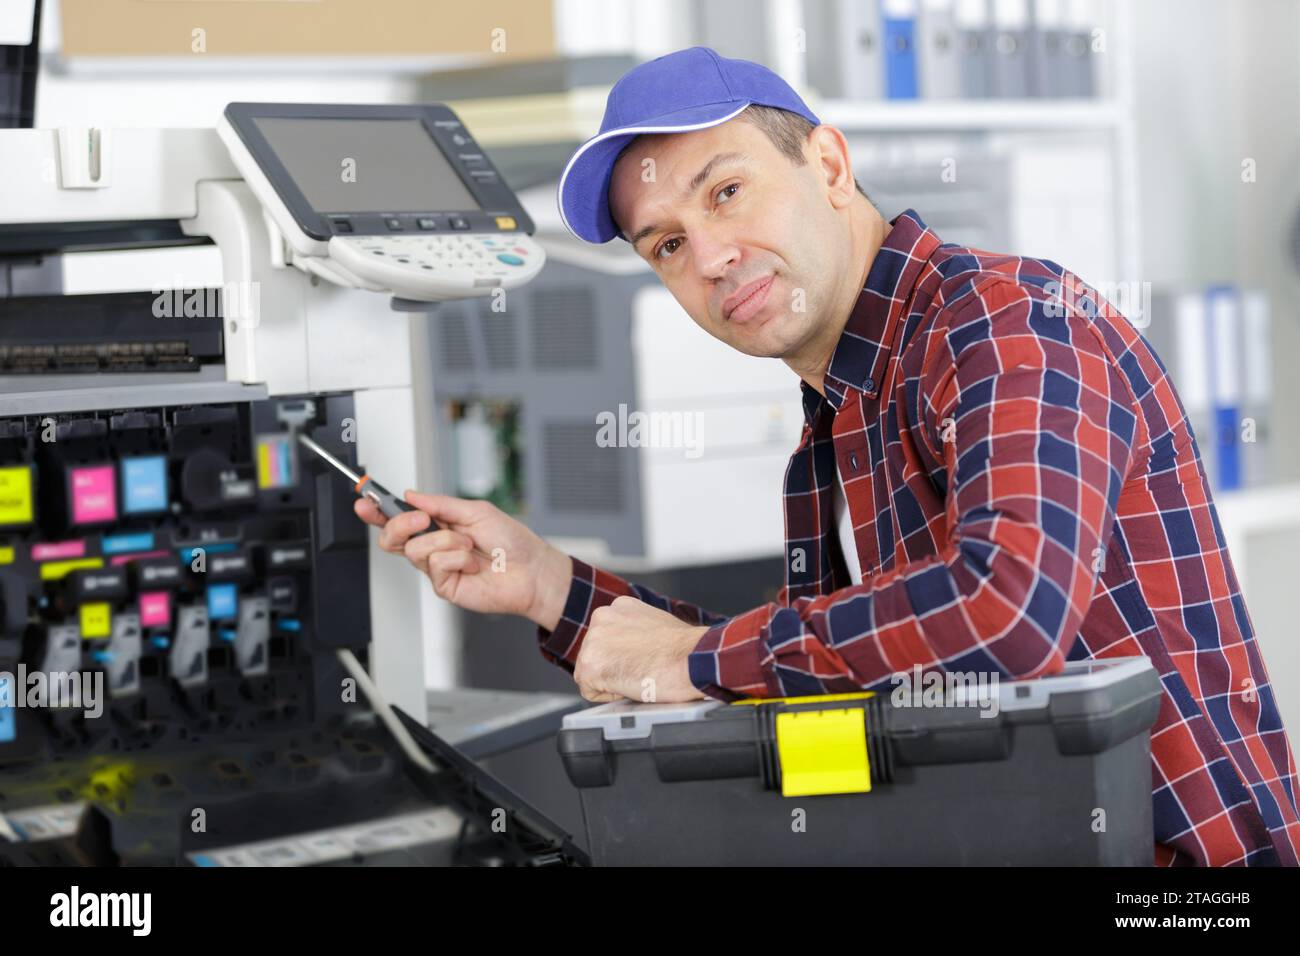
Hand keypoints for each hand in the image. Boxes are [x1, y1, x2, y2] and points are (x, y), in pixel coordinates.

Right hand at [354, 491, 572, 629]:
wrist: (530, 570)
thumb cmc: (511, 541)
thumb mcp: (475, 510)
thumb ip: (440, 504)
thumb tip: (411, 495)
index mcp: (439, 525)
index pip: (400, 518)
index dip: (378, 511)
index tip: (362, 500)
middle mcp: (434, 546)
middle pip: (393, 538)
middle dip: (400, 524)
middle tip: (422, 519)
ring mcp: (437, 567)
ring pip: (414, 550)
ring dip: (446, 542)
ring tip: (469, 546)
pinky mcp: (444, 585)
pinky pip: (435, 565)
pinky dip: (456, 558)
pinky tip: (472, 563)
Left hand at [573, 595, 709, 702]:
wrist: (692, 659)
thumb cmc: (685, 649)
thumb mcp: (656, 625)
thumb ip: (634, 631)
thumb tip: (628, 648)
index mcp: (619, 607)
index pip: (606, 638)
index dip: (624, 655)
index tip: (641, 660)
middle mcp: (602, 617)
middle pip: (595, 654)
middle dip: (614, 667)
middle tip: (642, 669)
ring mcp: (593, 641)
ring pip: (590, 672)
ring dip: (611, 680)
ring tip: (639, 675)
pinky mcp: (590, 666)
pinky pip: (590, 691)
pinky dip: (609, 696)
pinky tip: (631, 684)